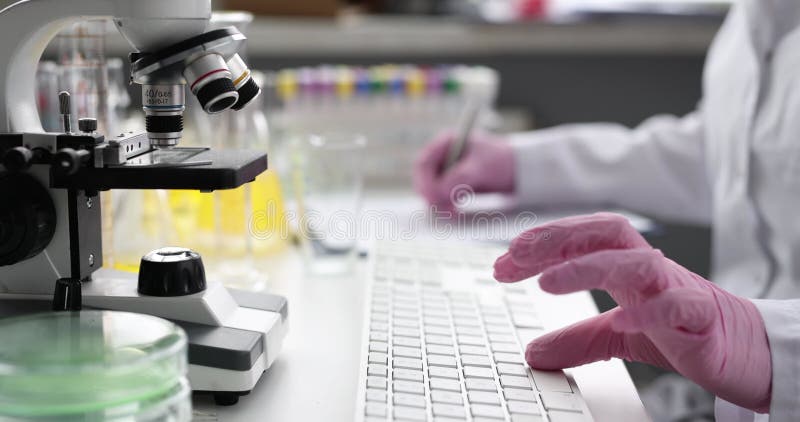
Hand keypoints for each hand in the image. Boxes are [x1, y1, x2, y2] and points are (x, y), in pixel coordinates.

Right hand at [413, 132, 514, 208]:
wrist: (519, 170)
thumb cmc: (501, 161)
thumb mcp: (481, 167)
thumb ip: (458, 178)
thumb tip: (437, 194)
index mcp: (447, 143)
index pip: (424, 163)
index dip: (425, 182)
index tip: (432, 198)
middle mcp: (443, 156)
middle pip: (424, 178)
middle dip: (431, 195)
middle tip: (442, 210)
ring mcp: (447, 170)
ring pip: (431, 189)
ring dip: (438, 203)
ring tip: (452, 214)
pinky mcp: (453, 184)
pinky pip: (441, 197)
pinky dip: (445, 206)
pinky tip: (455, 213)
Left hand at [493, 213, 772, 412]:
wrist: (743, 350)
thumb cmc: (682, 330)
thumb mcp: (617, 335)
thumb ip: (578, 339)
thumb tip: (534, 352)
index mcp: (626, 266)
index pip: (582, 239)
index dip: (542, 243)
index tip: (504, 261)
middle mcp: (649, 269)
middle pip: (604, 236)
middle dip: (556, 240)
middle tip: (513, 256)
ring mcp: (676, 289)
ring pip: (636, 262)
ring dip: (588, 267)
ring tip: (547, 283)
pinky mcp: (702, 318)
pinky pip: (678, 306)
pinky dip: (649, 310)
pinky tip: (621, 320)